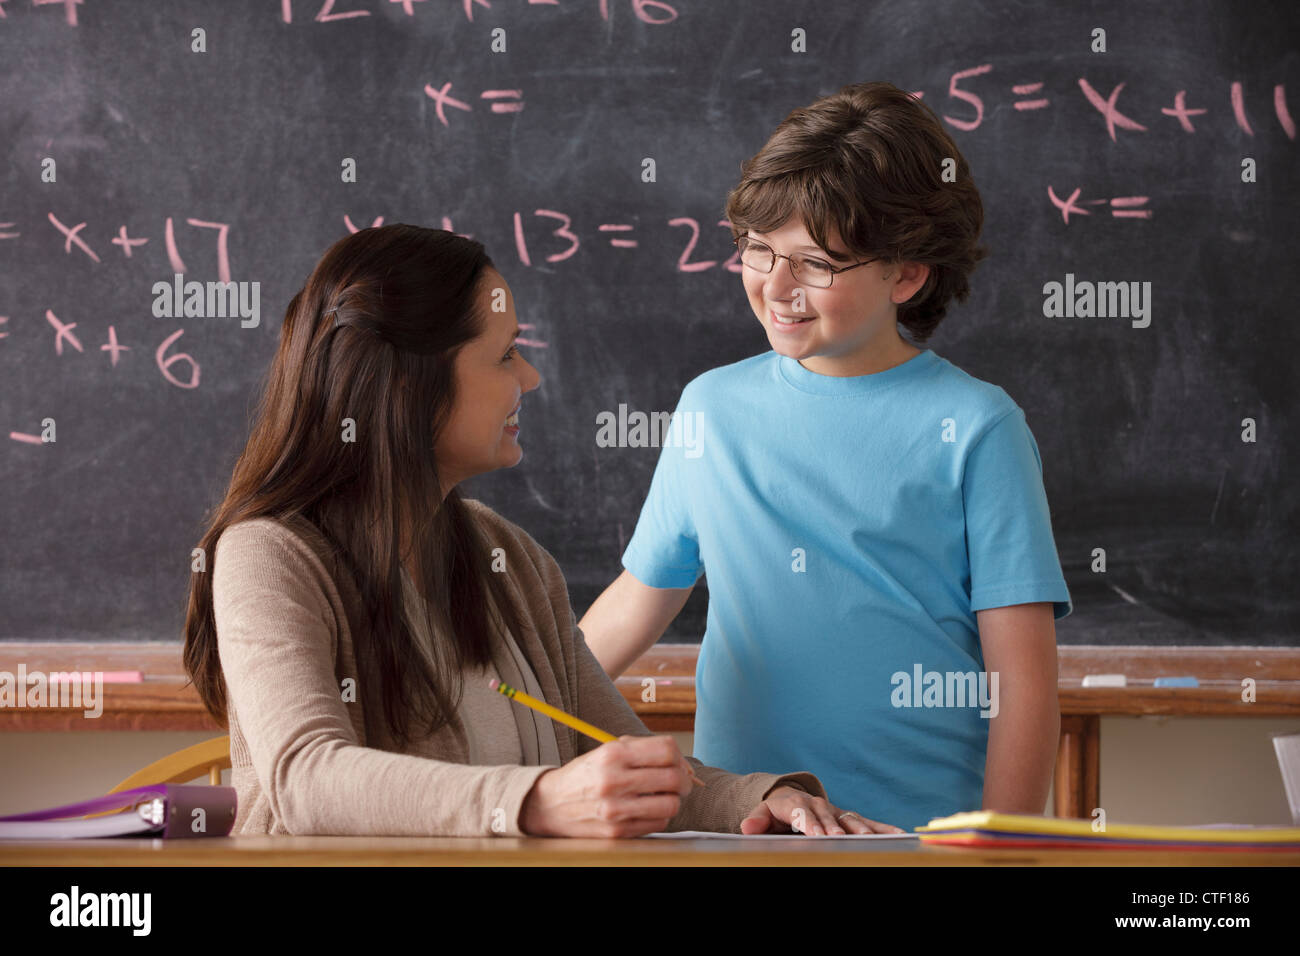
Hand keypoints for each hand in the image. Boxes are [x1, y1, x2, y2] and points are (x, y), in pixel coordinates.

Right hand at [520, 735, 693, 837]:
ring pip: (670, 804)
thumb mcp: (607, 750)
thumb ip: (643, 750)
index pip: (666, 750)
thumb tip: (681, 762)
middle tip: (683, 782)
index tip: (678, 763)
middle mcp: (614, 780)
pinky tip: (650, 810)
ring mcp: (615, 809)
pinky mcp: (617, 831)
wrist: (551, 804)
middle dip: (685, 780)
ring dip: (674, 800)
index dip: (680, 756)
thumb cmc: (587, 774)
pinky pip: (658, 824)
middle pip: (673, 778)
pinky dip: (661, 817)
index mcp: (613, 754)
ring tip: (667, 797)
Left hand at [740, 786, 904, 834]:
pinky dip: (883, 828)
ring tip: (871, 840)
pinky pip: (868, 823)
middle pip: (829, 818)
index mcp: (797, 805)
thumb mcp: (763, 815)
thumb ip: (756, 821)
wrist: (790, 797)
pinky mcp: (848, 818)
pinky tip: (900, 835)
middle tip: (841, 839)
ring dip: (861, 830)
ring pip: (851, 820)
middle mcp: (819, 806)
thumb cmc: (776, 812)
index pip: (802, 815)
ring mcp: (836, 811)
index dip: (809, 824)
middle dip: (835, 828)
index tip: (816, 835)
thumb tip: (747, 827)